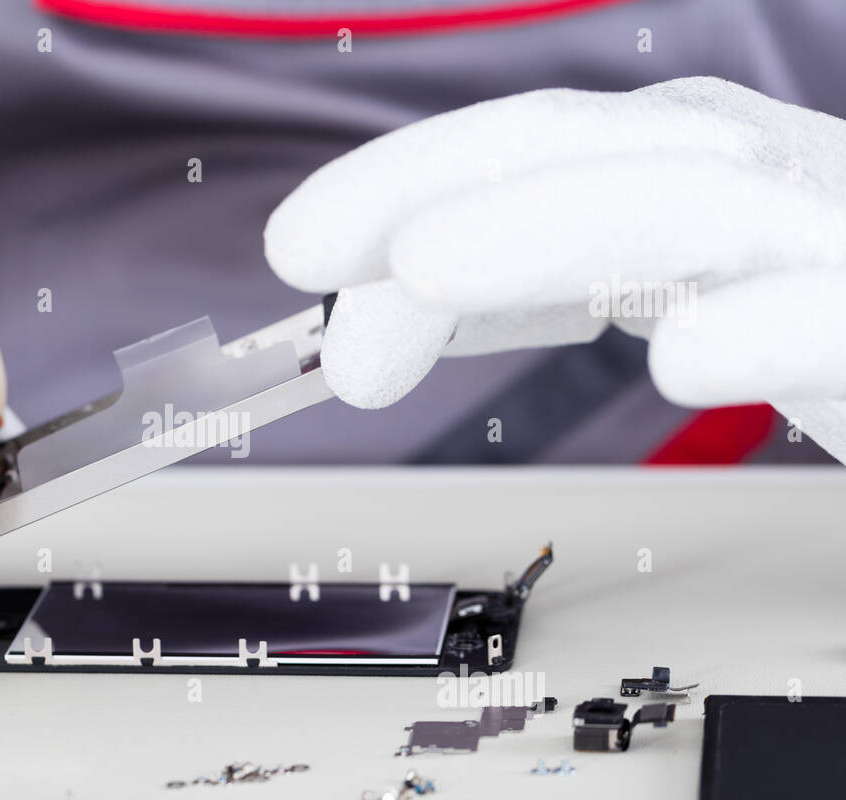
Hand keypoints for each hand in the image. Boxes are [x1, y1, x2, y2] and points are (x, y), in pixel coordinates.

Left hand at [264, 76, 845, 460]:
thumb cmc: (818, 303)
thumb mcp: (652, 281)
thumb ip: (522, 285)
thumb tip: (370, 328)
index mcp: (676, 174)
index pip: (520, 152)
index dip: (400, 181)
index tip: (299, 247)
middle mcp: (748, 181)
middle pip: (580, 152)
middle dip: (437, 183)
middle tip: (310, 243)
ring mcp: (828, 238)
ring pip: (688, 206)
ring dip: (547, 227)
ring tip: (427, 265)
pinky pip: (836, 310)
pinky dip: (770, 327)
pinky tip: (691, 356)